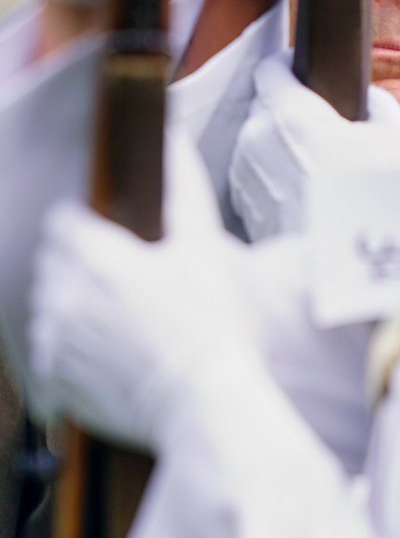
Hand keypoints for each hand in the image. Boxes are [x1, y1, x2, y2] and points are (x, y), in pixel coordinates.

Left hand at [29, 135, 254, 450]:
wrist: (205, 400)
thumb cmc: (211, 320)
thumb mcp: (202, 243)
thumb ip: (181, 184)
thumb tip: (174, 138)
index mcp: (92, 256)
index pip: (61, 222)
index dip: (89, 227)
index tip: (117, 240)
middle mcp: (61, 296)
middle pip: (53, 264)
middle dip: (82, 266)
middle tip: (130, 281)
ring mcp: (53, 342)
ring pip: (50, 308)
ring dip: (76, 307)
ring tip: (125, 320)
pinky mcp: (55, 382)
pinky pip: (50, 353)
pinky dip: (73, 350)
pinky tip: (115, 353)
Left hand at [230, 49, 399, 241]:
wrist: (339, 270)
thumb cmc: (369, 204)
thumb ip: (381, 106)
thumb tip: (369, 102)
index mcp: (289, 113)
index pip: (271, 67)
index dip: (291, 67)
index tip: (309, 76)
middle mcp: (255, 138)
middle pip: (267, 104)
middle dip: (293, 110)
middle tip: (327, 129)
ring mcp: (244, 173)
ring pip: (260, 141)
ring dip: (282, 145)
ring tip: (320, 166)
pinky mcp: (242, 204)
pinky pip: (258, 174)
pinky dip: (276, 176)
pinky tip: (307, 193)